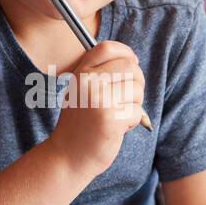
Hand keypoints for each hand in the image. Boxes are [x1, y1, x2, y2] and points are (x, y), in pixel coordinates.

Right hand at [47, 40, 146, 176]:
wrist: (68, 156)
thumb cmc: (80, 123)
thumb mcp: (81, 91)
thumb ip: (100, 73)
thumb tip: (133, 59)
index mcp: (80, 73)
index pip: (108, 48)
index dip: (126, 53)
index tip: (131, 64)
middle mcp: (88, 82)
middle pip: (130, 67)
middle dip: (136, 83)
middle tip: (127, 98)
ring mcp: (99, 100)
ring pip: (137, 89)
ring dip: (135, 104)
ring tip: (117, 115)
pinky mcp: (111, 119)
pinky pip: (137, 111)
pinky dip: (132, 121)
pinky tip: (117, 128)